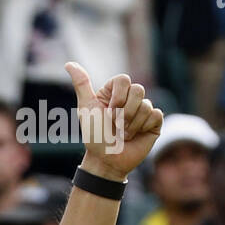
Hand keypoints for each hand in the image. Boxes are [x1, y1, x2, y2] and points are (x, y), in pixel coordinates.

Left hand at [65, 63, 162, 179]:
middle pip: (138, 90)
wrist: (106, 161)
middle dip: (123, 113)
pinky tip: (135, 136)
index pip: (124, 79)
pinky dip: (142, 128)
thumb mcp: (86, 108)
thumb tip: (69, 63)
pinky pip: (155, 115)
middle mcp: (131, 98)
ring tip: (123, 135)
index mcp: (116, 92)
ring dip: (130, 125)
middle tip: (115, 127)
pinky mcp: (154, 122)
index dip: (116, 98)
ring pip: (146, 104)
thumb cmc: (95, 137)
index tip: (107, 113)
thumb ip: (81, 84)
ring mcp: (144, 109)